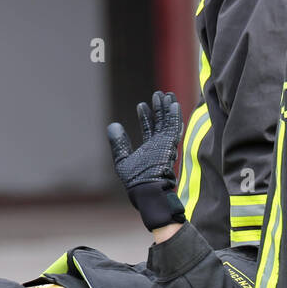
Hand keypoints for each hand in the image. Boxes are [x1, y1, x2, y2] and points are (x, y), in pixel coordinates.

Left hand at [106, 91, 186, 230]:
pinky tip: (174, 105)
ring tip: (166, 95)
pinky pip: (173, 129)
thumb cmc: (135, 182)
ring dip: (167, 109)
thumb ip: (118, 144)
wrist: (146, 192)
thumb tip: (112, 125)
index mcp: (150, 151)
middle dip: (160, 109)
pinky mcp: (170, 147)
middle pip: (162, 124)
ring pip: (169, 124)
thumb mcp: (122, 161)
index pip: (150, 130)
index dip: (146, 117)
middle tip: (159, 95)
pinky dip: (174, 117)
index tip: (141, 105)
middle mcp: (160, 148)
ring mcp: (166, 147)